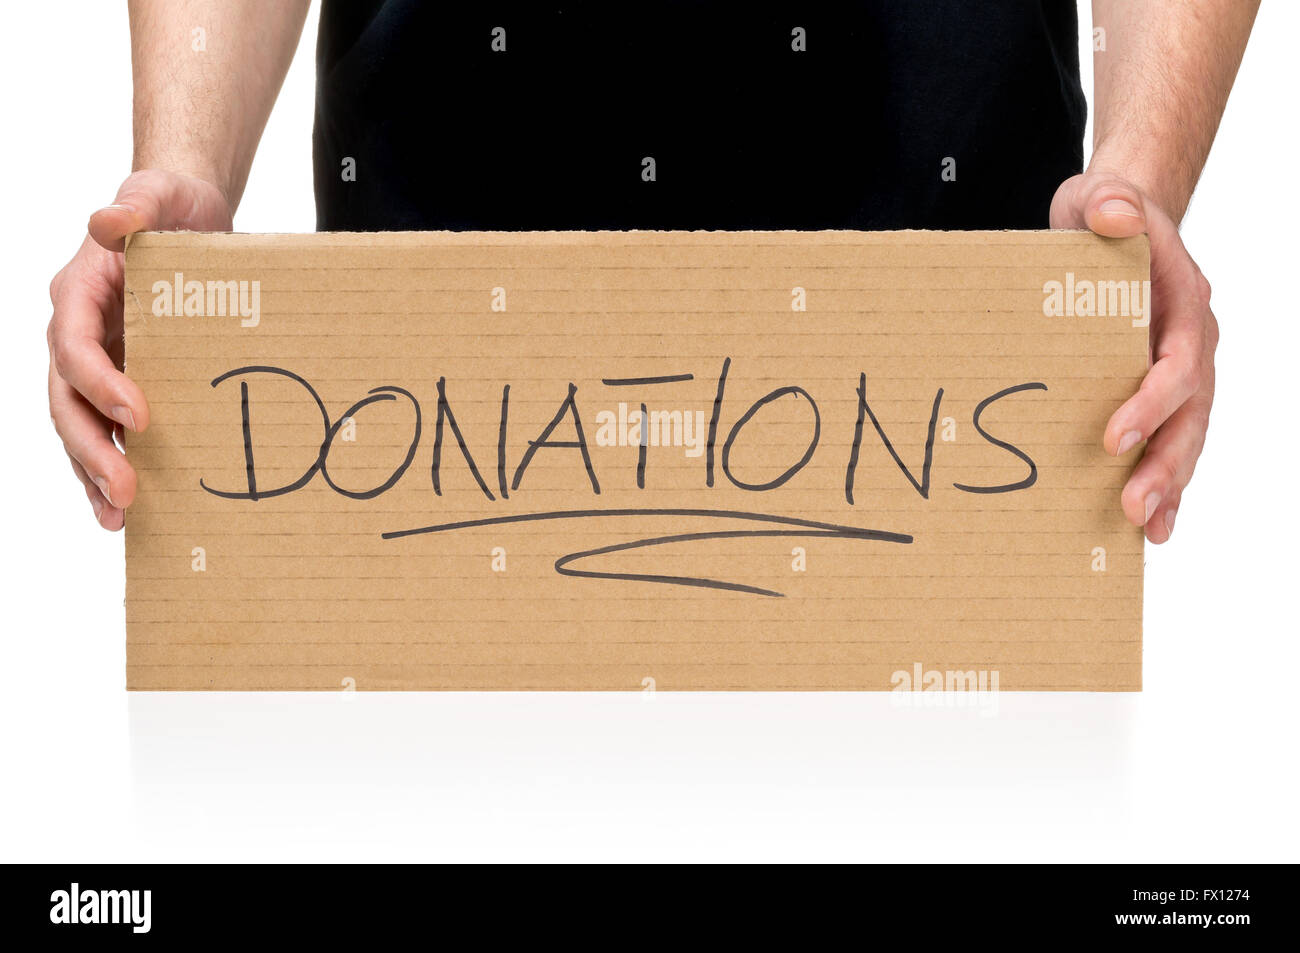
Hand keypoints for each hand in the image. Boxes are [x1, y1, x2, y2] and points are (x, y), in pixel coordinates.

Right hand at [47, 170, 231, 528]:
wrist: (186, 215)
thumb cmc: (170, 206)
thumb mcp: (156, 195)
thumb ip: (135, 205)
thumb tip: (108, 223)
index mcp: (77, 294)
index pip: (74, 347)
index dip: (99, 384)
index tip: (138, 415)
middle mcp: (77, 333)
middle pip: (67, 400)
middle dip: (91, 450)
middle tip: (124, 493)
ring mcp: (97, 360)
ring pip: (80, 425)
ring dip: (94, 473)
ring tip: (118, 518)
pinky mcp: (122, 379)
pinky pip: (106, 430)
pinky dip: (113, 466)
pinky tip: (130, 508)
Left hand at [1050, 172, 1216, 543]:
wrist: (1114, 218)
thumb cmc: (1103, 214)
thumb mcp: (1098, 198)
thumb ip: (1108, 203)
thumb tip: (1114, 215)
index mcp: (1184, 303)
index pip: (1179, 362)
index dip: (1152, 403)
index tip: (1113, 438)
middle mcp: (1193, 343)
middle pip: (1191, 414)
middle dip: (1167, 465)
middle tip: (1135, 510)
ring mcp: (1180, 369)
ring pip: (1186, 435)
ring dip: (1169, 484)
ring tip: (1146, 530)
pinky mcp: (1157, 388)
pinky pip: (1170, 439)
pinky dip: (1164, 481)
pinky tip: (1149, 524)